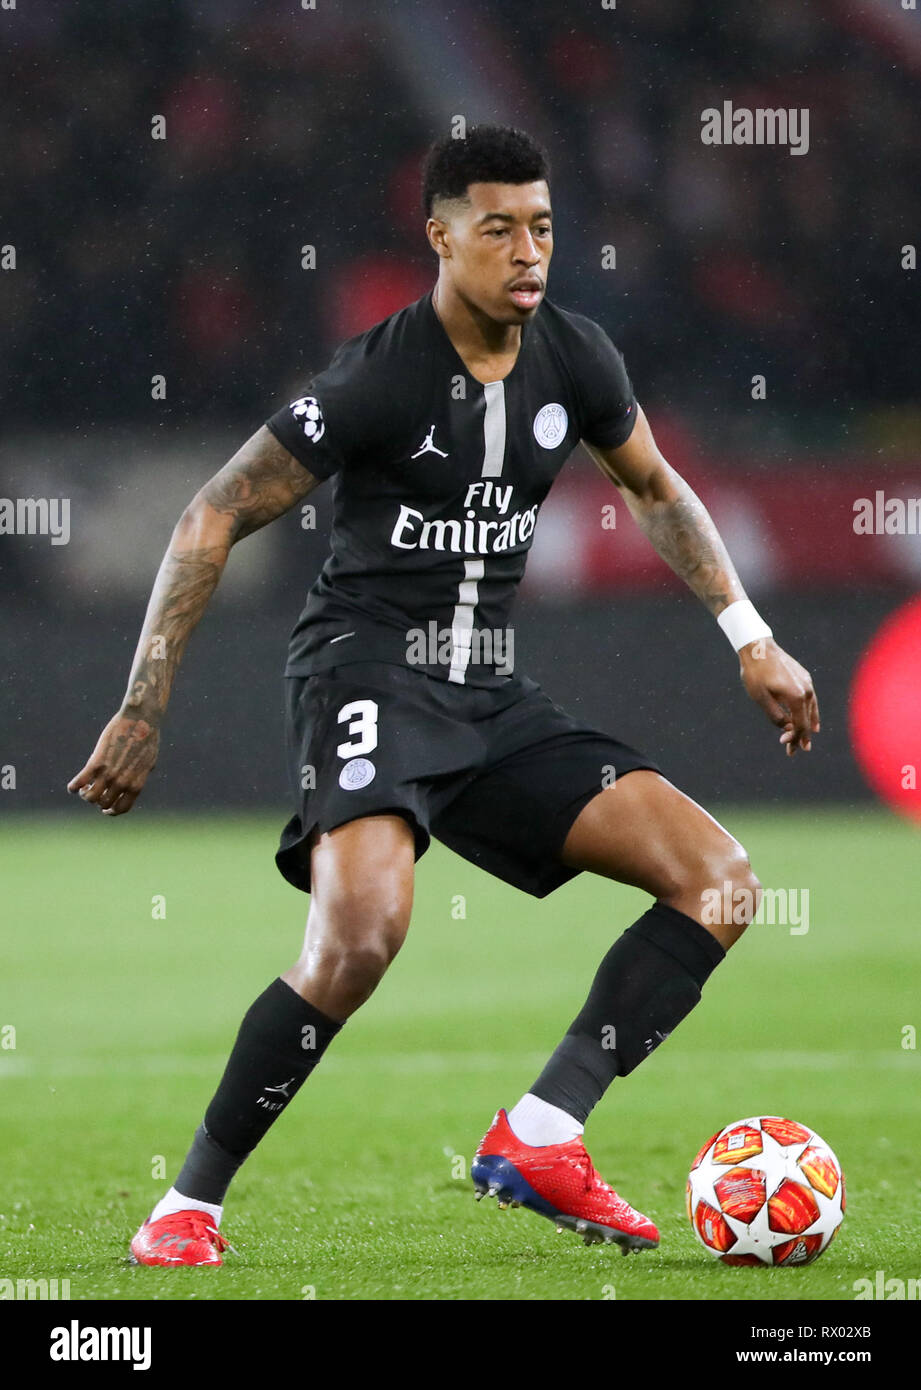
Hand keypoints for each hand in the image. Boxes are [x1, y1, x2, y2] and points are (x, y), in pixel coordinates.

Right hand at [67, 712, 159, 814]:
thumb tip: (138, 777)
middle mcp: (122, 782)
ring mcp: (109, 773)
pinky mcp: (97, 762)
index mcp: (137, 783)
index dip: (112, 811)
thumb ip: (140, 773)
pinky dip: (73, 787)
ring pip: (90, 796)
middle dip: (97, 801)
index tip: (105, 808)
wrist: (141, 719)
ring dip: (85, 795)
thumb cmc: (147, 736)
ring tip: (84, 788)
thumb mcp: (148, 760)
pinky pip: (80, 781)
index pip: (122, 808)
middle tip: (94, 791)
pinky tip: (72, 787)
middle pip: (104, 803)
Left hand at [739, 639, 819, 756]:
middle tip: (796, 751)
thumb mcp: (761, 699)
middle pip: (807, 720)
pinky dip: (811, 711)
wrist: (758, 647)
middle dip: (801, 736)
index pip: (800, 725)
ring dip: (808, 725)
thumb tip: (787, 729)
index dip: (795, 738)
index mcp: (797, 697)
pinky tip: (811, 717)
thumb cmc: (756, 673)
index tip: (787, 749)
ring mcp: (807, 683)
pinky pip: (811, 699)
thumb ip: (775, 716)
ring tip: (808, 739)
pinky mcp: (804, 677)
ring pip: (811, 709)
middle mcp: (807, 691)